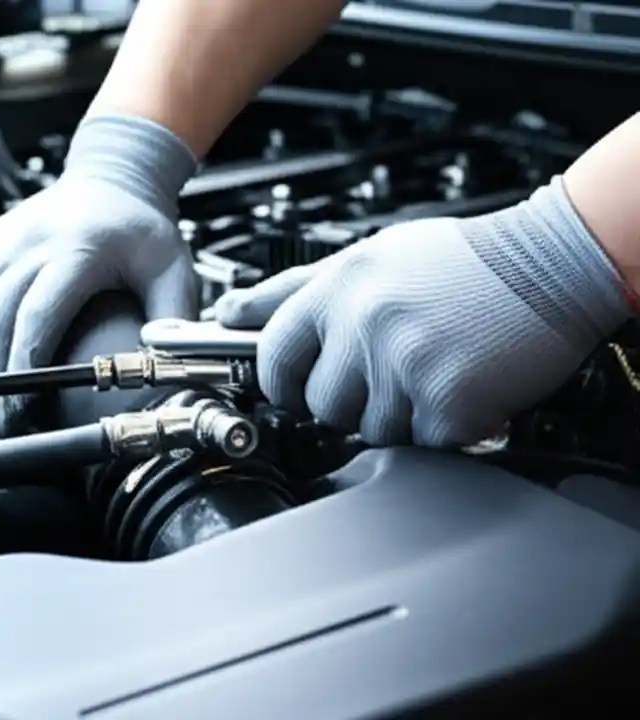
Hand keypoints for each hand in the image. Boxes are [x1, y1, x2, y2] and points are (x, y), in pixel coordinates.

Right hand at [0, 115, 199, 427]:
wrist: (113, 178)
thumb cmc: (141, 228)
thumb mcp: (173, 268)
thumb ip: (173, 317)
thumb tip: (160, 366)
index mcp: (76, 249)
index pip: (37, 314)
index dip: (26, 362)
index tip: (28, 399)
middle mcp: (30, 242)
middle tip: (12, 411)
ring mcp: (2, 241)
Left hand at [212, 177, 629, 446]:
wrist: (551, 263)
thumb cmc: (460, 262)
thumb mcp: (368, 255)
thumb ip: (293, 288)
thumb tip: (229, 313)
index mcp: (338, 289)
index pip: (272, 355)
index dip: (280, 382)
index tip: (295, 389)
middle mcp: (364, 325)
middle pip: (320, 405)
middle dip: (348, 403)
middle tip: (387, 377)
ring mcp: (404, 364)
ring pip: (370, 430)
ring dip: (398, 418)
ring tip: (428, 376)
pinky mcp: (447, 399)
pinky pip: (422, 442)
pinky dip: (442, 429)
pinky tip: (458, 390)